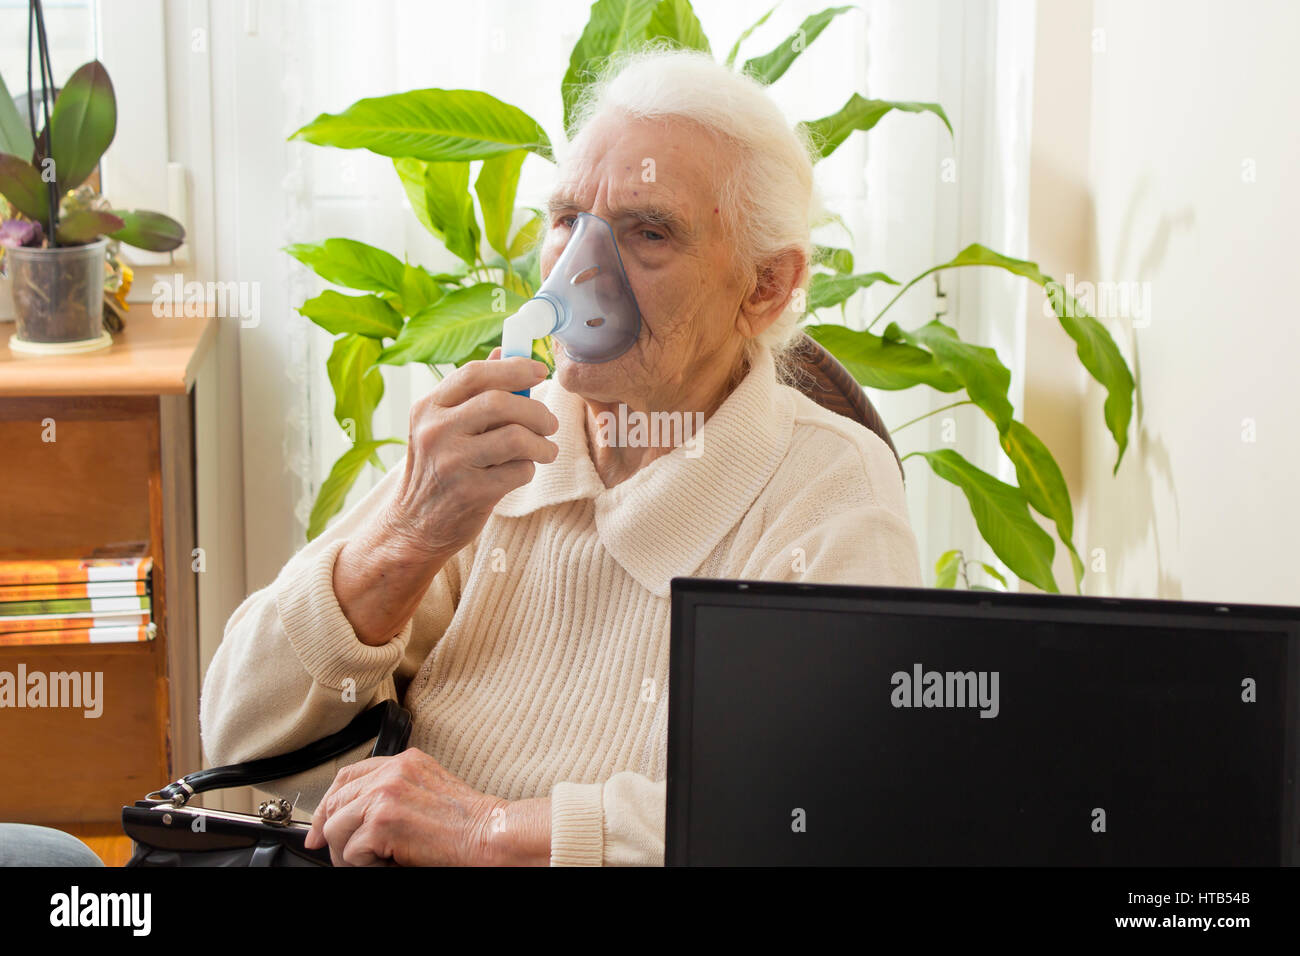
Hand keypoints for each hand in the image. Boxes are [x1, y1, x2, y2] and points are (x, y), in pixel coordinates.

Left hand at [303, 748, 505, 866]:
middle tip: (344, 855)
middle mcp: (391, 773)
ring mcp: (385, 796)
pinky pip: (350, 850)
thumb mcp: (429, 789)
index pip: (348, 775)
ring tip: (371, 862)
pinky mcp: (382, 823)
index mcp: (404, 762)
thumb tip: (358, 813)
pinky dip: (362, 865)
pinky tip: (386, 863)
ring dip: (347, 853)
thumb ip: (396, 790)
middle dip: (330, 833)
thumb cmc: (467, 821)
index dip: (328, 803)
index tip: (322, 827)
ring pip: (336, 828)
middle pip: (335, 801)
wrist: (490, 834)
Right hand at [332, 349, 555, 643]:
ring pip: (516, 438)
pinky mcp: (470, 493)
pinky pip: (518, 471)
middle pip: (501, 403)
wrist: (413, 527)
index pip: (475, 374)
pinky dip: (528, 471)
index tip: (540, 371)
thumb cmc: (436, 471)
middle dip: (536, 411)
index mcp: (428, 408)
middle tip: (550, 423)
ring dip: (542, 444)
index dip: (514, 368)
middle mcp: (435, 431)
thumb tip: (506, 352)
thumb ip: (472, 391)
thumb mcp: (441, 426)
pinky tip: (520, 473)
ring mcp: (451, 463)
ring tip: (545, 451)